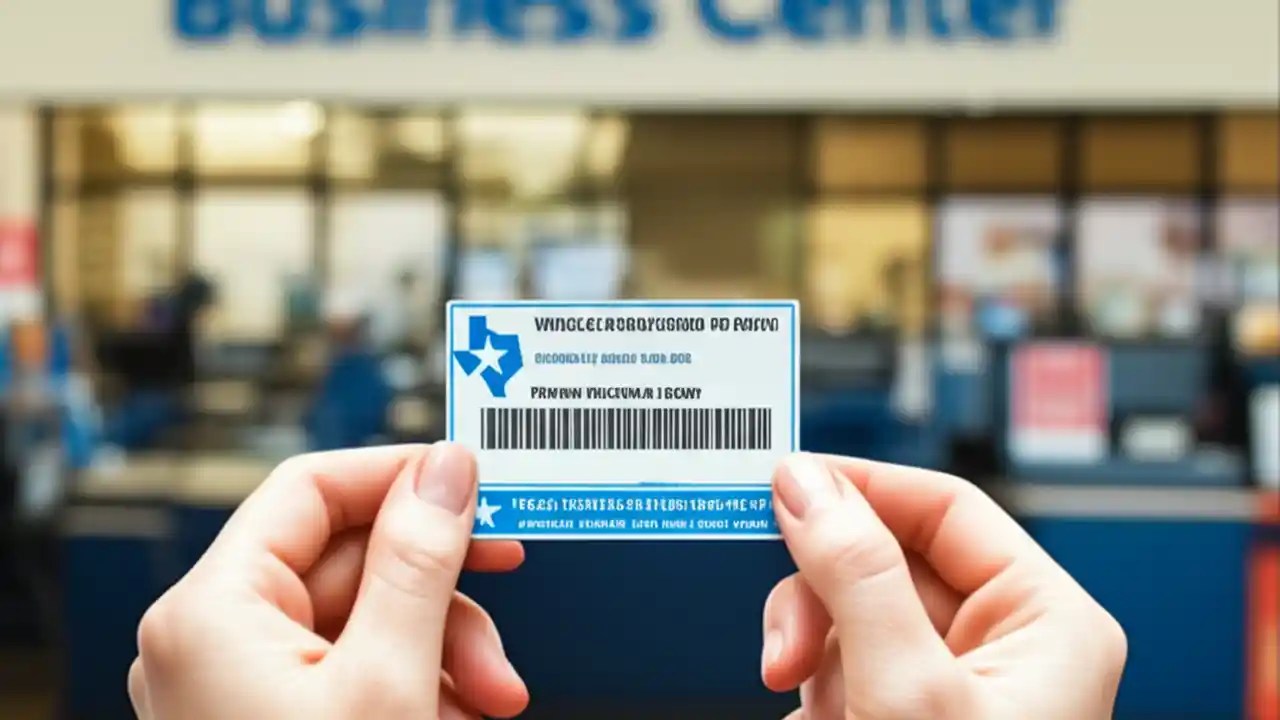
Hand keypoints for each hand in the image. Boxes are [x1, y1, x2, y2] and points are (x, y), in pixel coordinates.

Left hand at [129, 443, 529, 719]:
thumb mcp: (388, 681)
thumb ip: (419, 560)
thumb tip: (446, 469)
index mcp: (212, 611)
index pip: (312, 490)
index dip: (401, 476)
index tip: (477, 485)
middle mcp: (214, 639)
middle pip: (352, 561)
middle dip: (443, 598)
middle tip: (503, 617)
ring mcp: (241, 686)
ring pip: (367, 619)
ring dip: (444, 653)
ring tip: (491, 704)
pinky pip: (357, 669)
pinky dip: (418, 686)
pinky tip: (458, 719)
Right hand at [762, 454, 1126, 719]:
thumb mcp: (906, 688)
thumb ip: (857, 575)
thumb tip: (806, 482)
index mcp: (1048, 622)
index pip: (947, 505)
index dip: (862, 487)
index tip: (785, 482)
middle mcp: (1008, 647)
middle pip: (885, 562)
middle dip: (824, 604)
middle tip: (789, 642)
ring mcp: (957, 686)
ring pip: (854, 616)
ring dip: (815, 658)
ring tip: (822, 713)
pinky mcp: (912, 716)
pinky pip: (846, 667)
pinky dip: (819, 693)